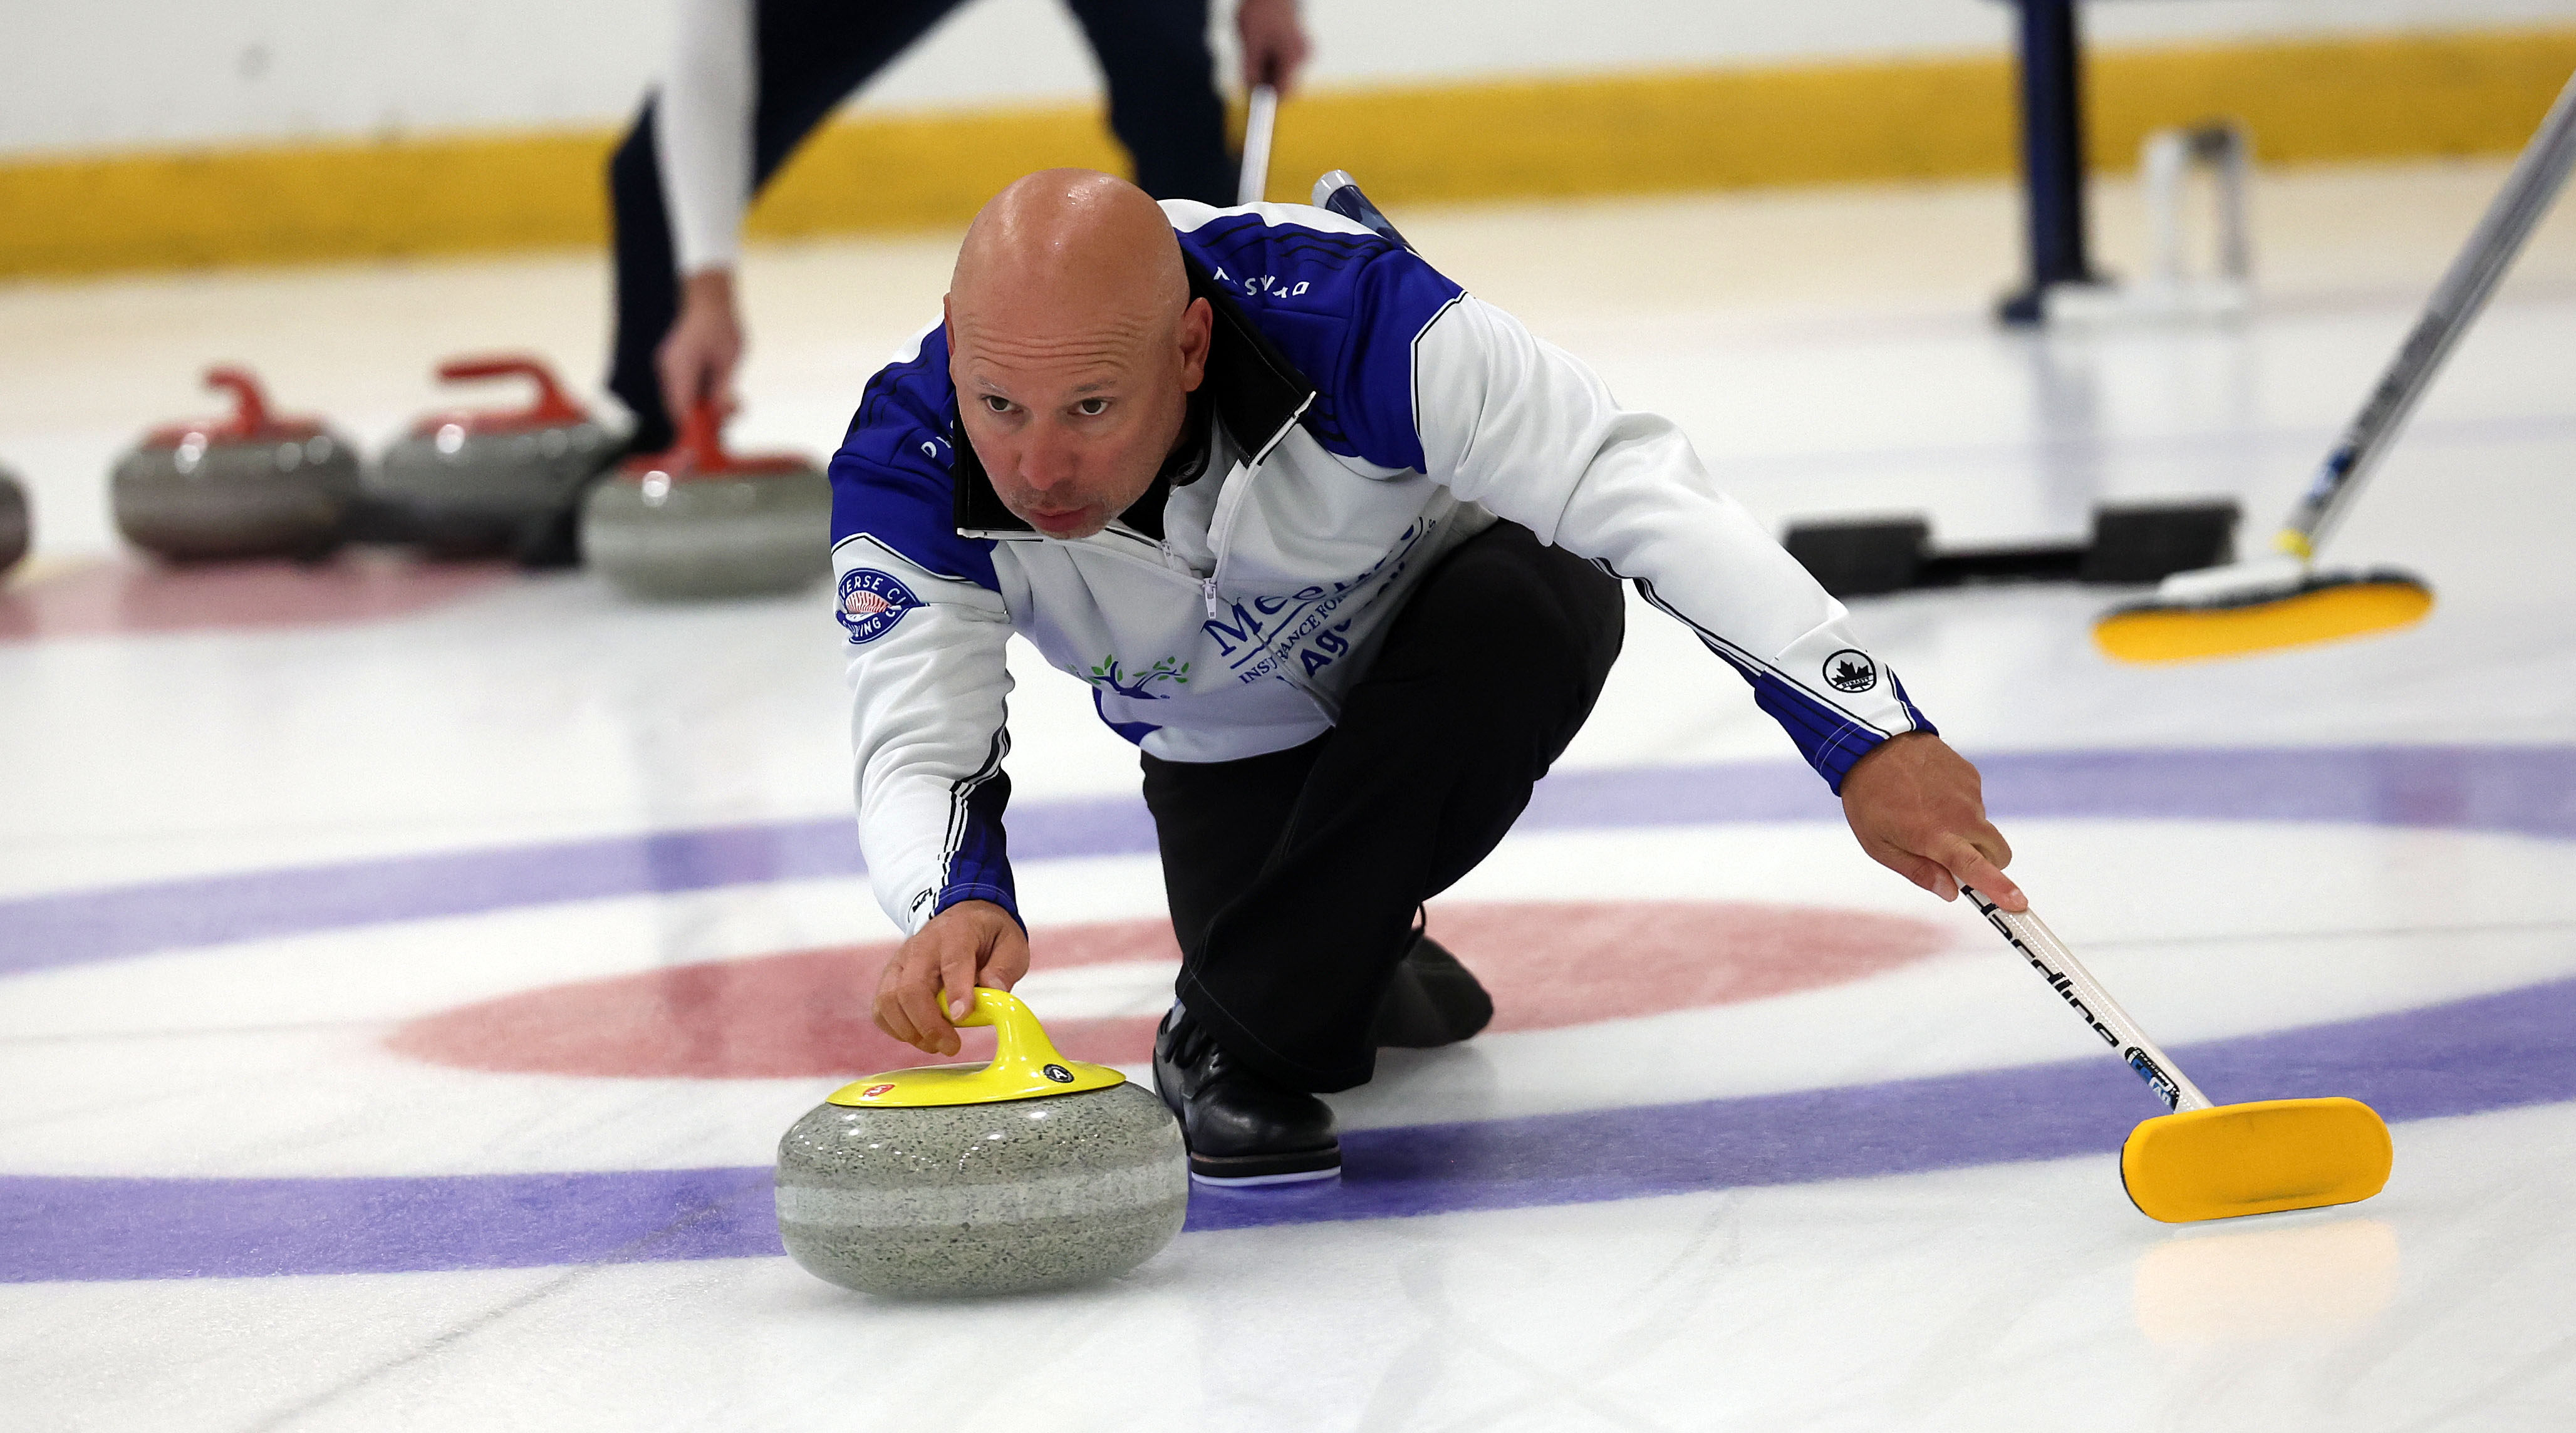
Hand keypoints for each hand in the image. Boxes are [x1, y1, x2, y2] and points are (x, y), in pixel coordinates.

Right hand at [656, 268, 743, 434]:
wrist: (708, 298)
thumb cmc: (722, 324)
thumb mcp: (731, 358)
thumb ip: (723, 388)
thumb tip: (722, 415)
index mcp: (680, 368)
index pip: (681, 412)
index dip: (692, 432)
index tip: (708, 444)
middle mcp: (668, 370)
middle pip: (679, 411)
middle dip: (704, 422)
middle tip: (733, 415)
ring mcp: (669, 368)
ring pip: (682, 403)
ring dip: (706, 409)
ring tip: (734, 401)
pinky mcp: (674, 367)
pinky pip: (685, 391)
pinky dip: (701, 398)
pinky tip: (723, 393)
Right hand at [871, 900, 1030, 1055]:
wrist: (961, 916)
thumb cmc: (987, 934)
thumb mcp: (1011, 943)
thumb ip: (1004, 968)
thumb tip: (993, 991)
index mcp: (957, 933)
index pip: (952, 963)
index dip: (956, 993)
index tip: (962, 1018)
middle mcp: (922, 946)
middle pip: (911, 988)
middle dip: (928, 1024)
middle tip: (951, 1046)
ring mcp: (901, 961)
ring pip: (889, 1000)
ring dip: (910, 1031)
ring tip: (935, 1044)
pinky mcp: (890, 977)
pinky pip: (881, 1008)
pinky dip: (895, 1028)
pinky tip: (918, 1036)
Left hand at [1235, 0, 1310, 94]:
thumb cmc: (1260, 11)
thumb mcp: (1250, 41)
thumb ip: (1251, 68)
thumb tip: (1249, 90)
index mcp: (1293, 56)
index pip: (1282, 91)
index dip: (1268, 102)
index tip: (1255, 110)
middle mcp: (1303, 55)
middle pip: (1284, 83)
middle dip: (1265, 83)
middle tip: (1247, 72)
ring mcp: (1303, 50)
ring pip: (1282, 73)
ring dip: (1266, 69)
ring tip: (1254, 47)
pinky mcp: (1298, 45)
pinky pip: (1283, 62)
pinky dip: (1270, 60)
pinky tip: (1261, 42)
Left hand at [1839, 732, 2026, 911]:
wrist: (1872, 744)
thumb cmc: (1870, 799)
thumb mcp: (1879, 845)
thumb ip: (1918, 871)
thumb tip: (1951, 892)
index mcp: (1936, 836)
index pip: (1976, 867)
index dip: (1999, 888)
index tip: (2019, 903)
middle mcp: (1961, 815)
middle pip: (1998, 852)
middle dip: (1985, 862)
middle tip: (1951, 855)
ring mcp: (1969, 793)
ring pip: (1982, 826)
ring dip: (1964, 829)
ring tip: (1925, 812)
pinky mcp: (1971, 775)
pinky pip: (1974, 802)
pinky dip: (1958, 806)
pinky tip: (1930, 794)